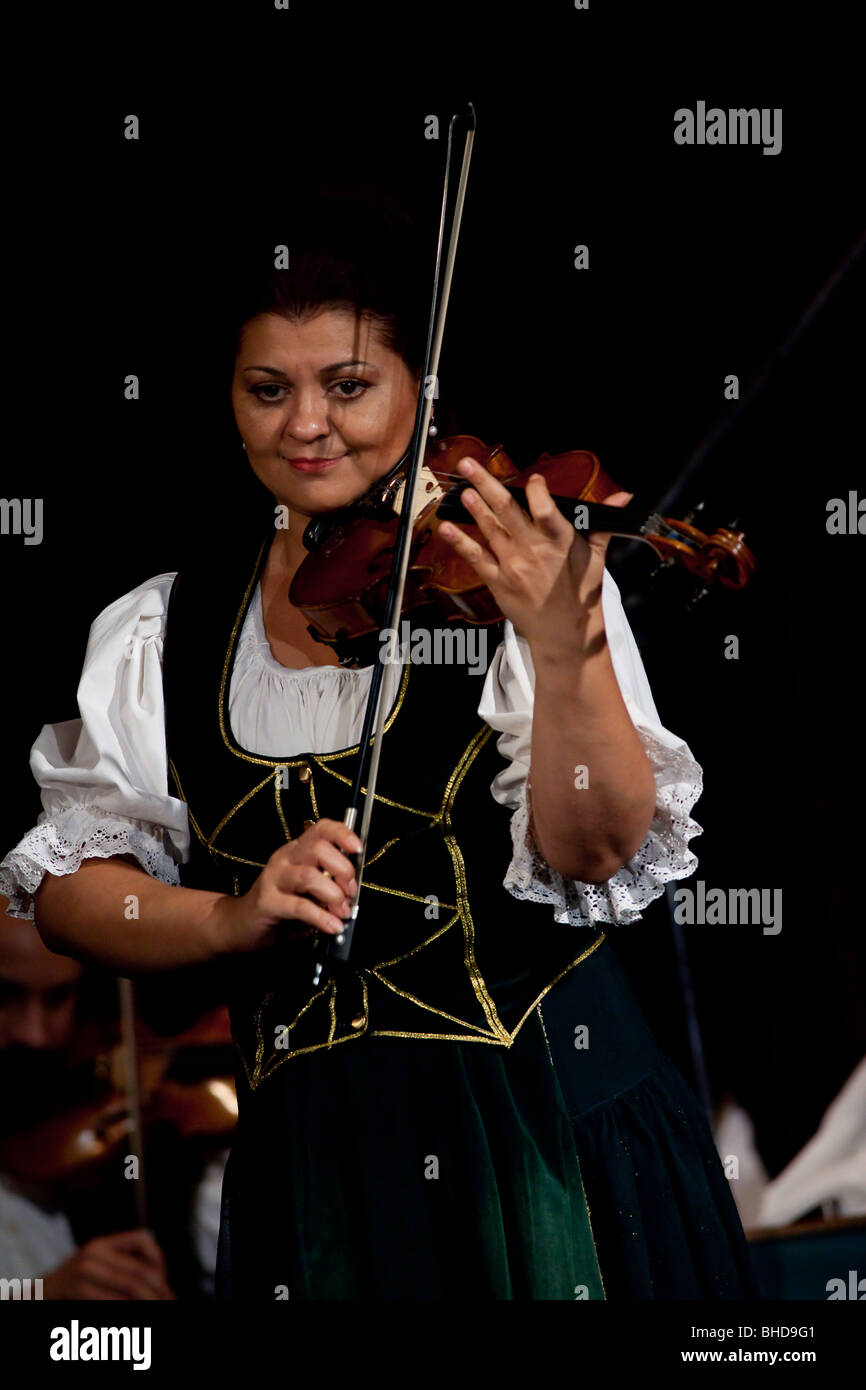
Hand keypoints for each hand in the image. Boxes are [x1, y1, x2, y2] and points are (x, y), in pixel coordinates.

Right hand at [41, 1229, 175, 1299]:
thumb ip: (117, 1266)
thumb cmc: (67, 1288)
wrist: (33, 1298)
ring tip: (160, 1307)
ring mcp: (85, 1270)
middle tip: (171, 1301)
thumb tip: (157, 1277)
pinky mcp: (78, 1289)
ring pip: (131, 1285)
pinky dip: (129, 1309)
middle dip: (160, 1288)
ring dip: (150, 1300)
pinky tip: (135, 1319)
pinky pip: (114, 1300)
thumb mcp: (92, 1268)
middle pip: (140, 1267)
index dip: (159, 1257)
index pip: (142, 1238)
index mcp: (101, 1244)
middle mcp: (94, 1252)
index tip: (164, 1278)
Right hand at [212, 819, 361, 954]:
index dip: (342, 834)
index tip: (358, 849)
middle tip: (350, 892)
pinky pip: (299, 906)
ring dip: (333, 895)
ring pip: (309, 876)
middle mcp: (285, 859)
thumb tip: (354, 888)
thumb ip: (329, 883)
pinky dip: (321, 917)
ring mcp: (273, 879)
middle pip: (319, 849)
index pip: (321, 829)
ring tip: (341, 912)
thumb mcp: (308, 890)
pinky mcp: (267, 902)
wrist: (241, 925)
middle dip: (343, 870)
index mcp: (297, 850)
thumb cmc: (281, 905)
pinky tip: (332, 926)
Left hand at [438, 458, 631, 655]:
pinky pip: (476, 558)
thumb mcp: (596, 556)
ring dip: (474, 506)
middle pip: (507, 510)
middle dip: (486, 483)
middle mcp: (534, 550)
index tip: (533, 478)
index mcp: (560, 541)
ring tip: (462, 488)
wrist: (565, 631)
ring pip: (490, 528)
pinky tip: (445, 528)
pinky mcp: (498, 581)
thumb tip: (622, 498)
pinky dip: (459, 542)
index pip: (545, 508)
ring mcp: (513, 566)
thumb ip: (603, 523)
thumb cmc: (581, 593)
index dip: (536, 489)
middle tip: (469, 464)